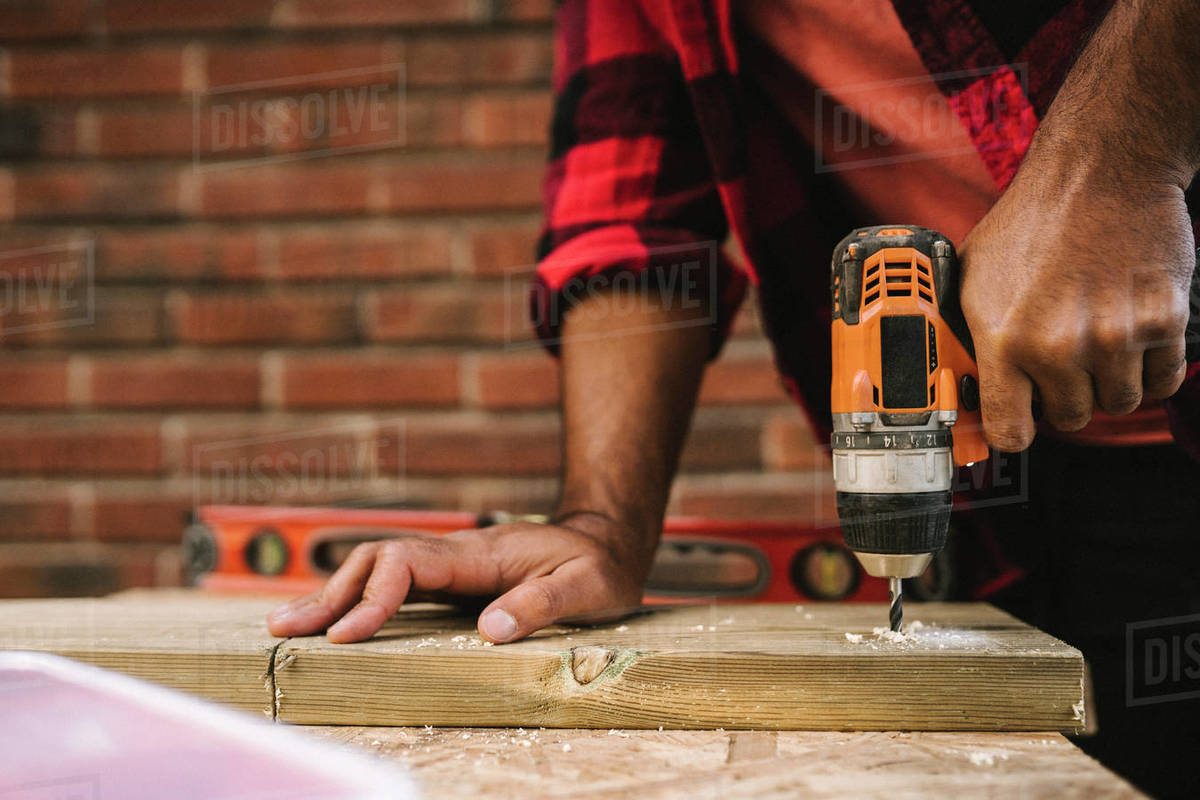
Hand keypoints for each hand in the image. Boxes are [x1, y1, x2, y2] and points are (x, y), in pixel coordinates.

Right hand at [266, 516, 648, 643]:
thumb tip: (491, 629)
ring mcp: (451, 563)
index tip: (346, 633)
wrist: (606, 539)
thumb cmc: (599, 564)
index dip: (373, 597)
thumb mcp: (587, 586)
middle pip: (377, 561)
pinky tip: (333, 617)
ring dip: (333, 594)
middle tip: (284, 629)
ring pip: (378, 567)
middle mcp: (456, 553)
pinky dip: (357, 597)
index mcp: (480, 555)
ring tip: (286, 623)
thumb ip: (542, 604)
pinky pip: (394, 581)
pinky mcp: (452, 577)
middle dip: (330, 594)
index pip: (409, 566)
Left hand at [959, 157, 1194, 450]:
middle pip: (1069, 418)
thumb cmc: (1031, 224)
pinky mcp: (1164, 320)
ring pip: (1117, 403)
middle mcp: (1059, 345)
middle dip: (1063, 395)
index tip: (1019, 421)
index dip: (1014, 430)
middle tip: (1061, 358)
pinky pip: (1162, 382)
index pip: (1008, 432)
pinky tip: (1131, 337)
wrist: (1101, 173)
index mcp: (1003, 339)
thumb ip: (970, 337)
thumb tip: (960, 385)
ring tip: (1095, 338)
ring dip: (1108, 382)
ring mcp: (1115, 336)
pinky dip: (1150, 369)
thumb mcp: (971, 279)